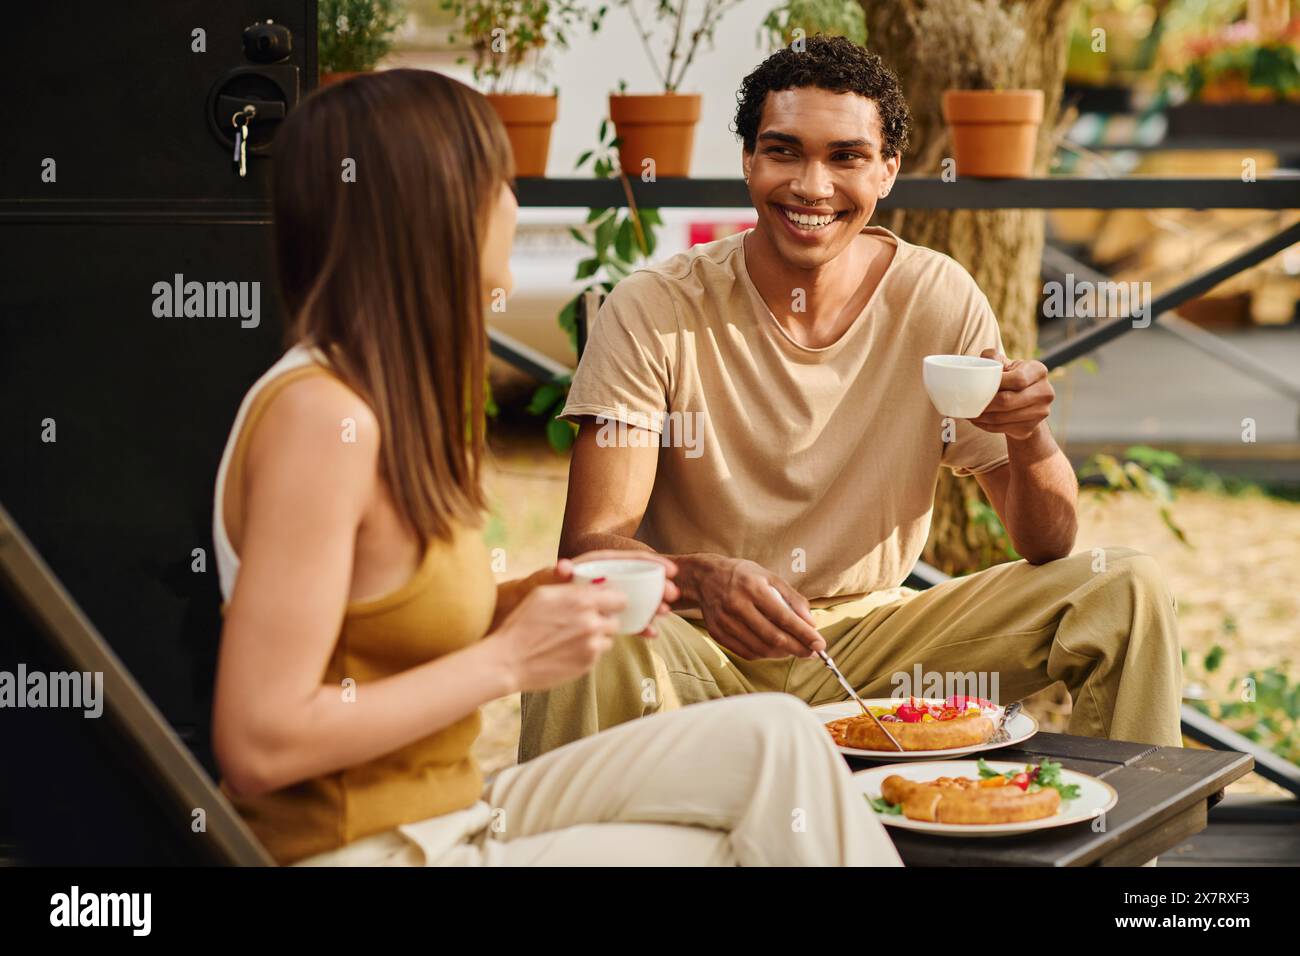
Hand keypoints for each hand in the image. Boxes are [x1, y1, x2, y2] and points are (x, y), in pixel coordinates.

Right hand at [488, 583, 627, 691]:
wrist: (509, 660)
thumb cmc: (522, 624)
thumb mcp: (543, 594)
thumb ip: (573, 589)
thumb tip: (593, 588)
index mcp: (582, 601)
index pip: (619, 598)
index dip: (612, 601)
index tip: (604, 604)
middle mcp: (592, 623)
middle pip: (615, 620)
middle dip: (603, 620)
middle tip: (584, 622)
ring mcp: (592, 646)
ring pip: (608, 639)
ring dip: (597, 637)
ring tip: (573, 638)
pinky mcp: (588, 664)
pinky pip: (597, 654)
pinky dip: (587, 652)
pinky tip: (567, 650)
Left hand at [553, 550, 679, 636]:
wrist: (538, 607)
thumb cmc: (546, 588)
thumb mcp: (553, 578)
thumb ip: (560, 573)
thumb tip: (563, 567)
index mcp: (603, 563)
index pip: (634, 558)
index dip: (654, 562)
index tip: (671, 570)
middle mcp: (612, 577)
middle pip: (642, 578)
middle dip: (660, 586)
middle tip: (673, 596)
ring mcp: (613, 595)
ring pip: (640, 598)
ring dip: (655, 605)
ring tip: (665, 613)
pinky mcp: (611, 612)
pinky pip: (630, 616)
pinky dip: (641, 623)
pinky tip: (651, 633)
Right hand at [689, 555, 824, 659]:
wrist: (704, 577)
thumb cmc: (742, 575)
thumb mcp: (769, 576)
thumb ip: (792, 598)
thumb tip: (810, 623)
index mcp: (753, 588)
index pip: (784, 617)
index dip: (804, 634)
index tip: (820, 644)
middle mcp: (737, 605)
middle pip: (773, 637)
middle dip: (797, 648)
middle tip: (811, 652)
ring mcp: (725, 621)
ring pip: (760, 648)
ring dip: (782, 654)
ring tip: (794, 650)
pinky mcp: (717, 633)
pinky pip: (746, 652)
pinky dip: (764, 655)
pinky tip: (774, 650)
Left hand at [969, 349, 1054, 441]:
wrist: (1023, 402)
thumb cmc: (1009, 377)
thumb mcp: (1004, 364)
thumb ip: (993, 358)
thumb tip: (985, 359)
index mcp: (1039, 371)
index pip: (1017, 379)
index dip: (996, 383)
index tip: (978, 386)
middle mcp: (1045, 392)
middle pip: (1008, 401)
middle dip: (985, 403)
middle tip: (968, 403)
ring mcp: (1040, 412)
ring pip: (1003, 417)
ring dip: (982, 417)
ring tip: (969, 413)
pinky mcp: (1030, 428)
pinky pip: (1003, 428)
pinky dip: (986, 426)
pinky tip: (978, 420)